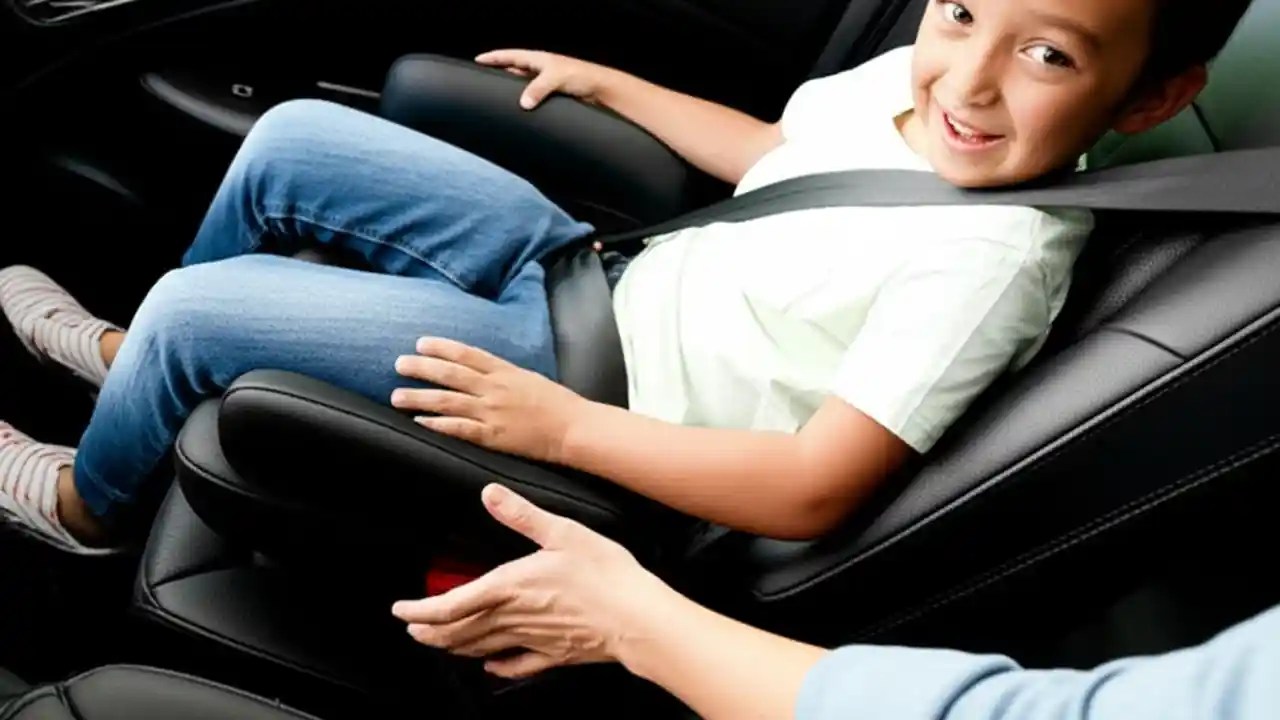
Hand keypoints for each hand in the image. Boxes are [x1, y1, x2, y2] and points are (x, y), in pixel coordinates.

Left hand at [392, 337, 591, 463]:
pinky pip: (459, 429)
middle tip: (398, 364)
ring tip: (396, 396)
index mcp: (505, 371)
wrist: (574, 427)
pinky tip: (419, 421)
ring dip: (419, 397)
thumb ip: (505, 374)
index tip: (420, 343)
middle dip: (421, 368)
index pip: (466, 354)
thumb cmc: (558, 404)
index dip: (441, 347)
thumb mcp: (530, 378)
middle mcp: (494, 388)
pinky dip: (437, 424)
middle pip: (450, 374)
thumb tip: (484, 371)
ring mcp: (492, 412)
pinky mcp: (493, 436)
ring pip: (447, 401)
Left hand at [392, 484, 674, 678]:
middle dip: (429, 634)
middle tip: (412, 630)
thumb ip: (521, 515)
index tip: (401, 610)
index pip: (449, 605)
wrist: (638, 619)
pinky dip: (497, 665)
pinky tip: (490, 666)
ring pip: (480, 649)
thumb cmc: (605, 575)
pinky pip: (516, 665)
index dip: (419, 611)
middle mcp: (514, 618)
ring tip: (439, 644)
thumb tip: (490, 494)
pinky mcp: (554, 655)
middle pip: (458, 633)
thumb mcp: (562, 532)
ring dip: (453, 648)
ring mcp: (533, 641)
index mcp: (510, 587)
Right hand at [475, 49, 619, 109]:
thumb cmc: (582, 77)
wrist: (601, 89)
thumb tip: (523, 103)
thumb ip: (538, 89)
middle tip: (483, 79)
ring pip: (523, 85)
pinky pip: (533, 97)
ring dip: (512, 90)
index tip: (478, 60)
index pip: (510, 56)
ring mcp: (546, 82)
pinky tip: (521, 109)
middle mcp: (541, 69)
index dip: (494, 58)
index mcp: (539, 59)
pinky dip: (525, 101)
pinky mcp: (552, 95)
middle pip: (514, 69)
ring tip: (497, 96)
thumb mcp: (556, 78)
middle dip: (499, 73)